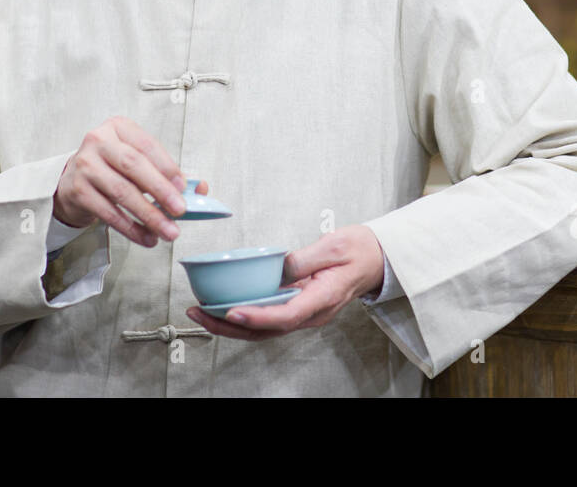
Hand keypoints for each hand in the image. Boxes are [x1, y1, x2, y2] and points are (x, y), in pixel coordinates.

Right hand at [52, 116, 207, 247]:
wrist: (73, 181)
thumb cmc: (112, 168)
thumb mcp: (137, 161)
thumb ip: (166, 172)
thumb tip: (200, 188)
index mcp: (118, 127)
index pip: (147, 145)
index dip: (167, 166)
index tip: (184, 186)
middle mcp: (98, 141)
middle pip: (134, 166)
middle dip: (160, 191)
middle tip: (180, 210)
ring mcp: (84, 165)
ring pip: (122, 192)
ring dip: (149, 215)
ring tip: (168, 231)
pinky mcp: (77, 190)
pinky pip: (108, 212)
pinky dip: (131, 228)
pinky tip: (146, 236)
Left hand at [185, 225, 385, 339]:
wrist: (376, 259)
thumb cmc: (359, 251)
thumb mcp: (334, 246)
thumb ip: (305, 259)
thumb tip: (278, 269)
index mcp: (323, 298)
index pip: (286, 316)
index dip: (257, 317)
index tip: (232, 312)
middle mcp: (312, 313)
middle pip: (267, 330)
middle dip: (229, 327)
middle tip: (200, 313)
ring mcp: (305, 313)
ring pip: (264, 329)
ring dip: (231, 325)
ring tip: (202, 311)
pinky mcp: (298, 306)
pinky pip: (268, 318)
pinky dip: (244, 316)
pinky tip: (224, 306)